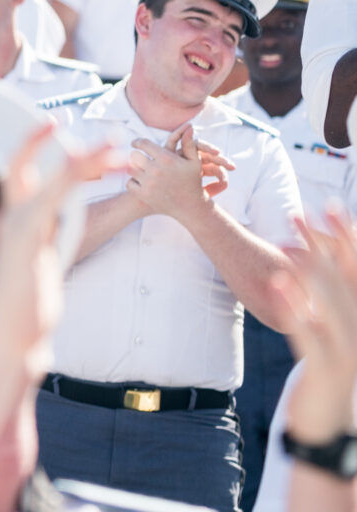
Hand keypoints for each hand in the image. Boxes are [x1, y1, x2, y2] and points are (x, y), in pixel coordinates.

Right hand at [0, 127, 117, 376]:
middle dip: (35, 139)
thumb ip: (46, 240)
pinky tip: (99, 167)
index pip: (15, 174)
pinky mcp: (31, 238)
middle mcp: (11, 219)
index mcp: (14, 223)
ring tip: (115, 148)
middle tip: (60, 119)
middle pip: (18, 164)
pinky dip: (75, 176)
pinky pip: (55, 198)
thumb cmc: (26, 306)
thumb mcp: (39, 264)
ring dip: (86, 158)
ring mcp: (19, 226)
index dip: (28, 147)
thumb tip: (56, 229)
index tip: (50, 128)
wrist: (12, 334)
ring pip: (52, 179)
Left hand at [125, 126, 227, 217]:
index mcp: (166, 159)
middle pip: (134, 156)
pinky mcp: (143, 195)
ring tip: (140, 169)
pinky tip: (140, 181)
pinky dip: (133, 182)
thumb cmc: (192, 181)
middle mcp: (155, 170)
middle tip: (139, 158)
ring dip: (134, 169)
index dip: (138, 142)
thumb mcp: (194, 162)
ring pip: (130, 169)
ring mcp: (148, 183)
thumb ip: (188, 144)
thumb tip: (189, 127)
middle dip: (137, 156)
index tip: (135, 143)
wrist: (191, 206)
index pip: (143, 144)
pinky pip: (129, 183)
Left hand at [273, 209, 356, 442]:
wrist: (326, 418)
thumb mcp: (325, 326)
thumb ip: (321, 295)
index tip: (331, 207)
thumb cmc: (325, 365)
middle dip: (326, 244)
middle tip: (301, 213)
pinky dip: (295, 306)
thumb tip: (308, 255)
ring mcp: (348, 347)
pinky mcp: (326, 365)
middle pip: (345, 277)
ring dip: (310, 269)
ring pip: (330, 301)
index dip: (346, 237)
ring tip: (287, 242)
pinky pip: (309, 331)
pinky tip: (277, 285)